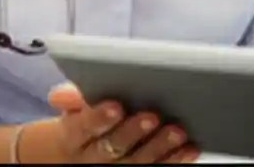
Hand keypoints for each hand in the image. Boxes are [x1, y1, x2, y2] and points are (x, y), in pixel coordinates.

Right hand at [43, 83, 198, 163]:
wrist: (83, 151)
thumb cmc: (84, 119)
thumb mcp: (74, 106)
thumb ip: (72, 96)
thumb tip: (63, 94)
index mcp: (73, 135)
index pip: (83, 127)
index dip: (99, 118)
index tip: (116, 106)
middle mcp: (94, 157)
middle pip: (112, 148)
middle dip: (133, 132)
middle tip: (152, 116)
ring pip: (137, 162)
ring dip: (159, 147)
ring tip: (177, 131)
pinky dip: (175, 159)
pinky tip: (190, 147)